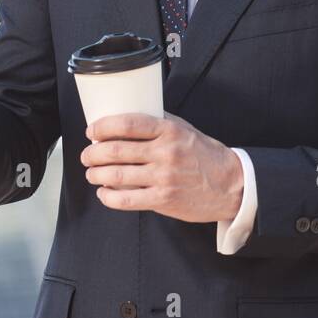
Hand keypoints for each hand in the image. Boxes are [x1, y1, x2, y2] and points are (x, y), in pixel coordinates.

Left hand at [81, 112, 243, 222]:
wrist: (231, 184)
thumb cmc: (206, 156)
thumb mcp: (186, 130)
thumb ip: (160, 123)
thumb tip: (130, 117)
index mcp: (170, 131)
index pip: (128, 124)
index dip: (103, 127)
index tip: (92, 131)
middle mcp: (166, 153)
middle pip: (116, 150)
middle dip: (93, 153)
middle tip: (87, 155)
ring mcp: (164, 177)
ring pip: (116, 176)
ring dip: (96, 174)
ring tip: (92, 173)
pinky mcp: (163, 200)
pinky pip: (126, 200)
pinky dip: (108, 197)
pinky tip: (104, 193)